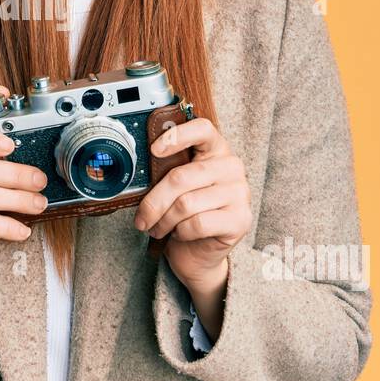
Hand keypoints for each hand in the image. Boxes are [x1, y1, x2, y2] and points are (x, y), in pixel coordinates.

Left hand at [133, 117, 251, 287]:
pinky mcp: (240, 220)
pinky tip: (179, 233)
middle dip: (154, 202)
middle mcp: (232, 167)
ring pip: (186, 203)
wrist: (201, 251)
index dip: (177, 136)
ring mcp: (240, 193)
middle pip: (181, 177)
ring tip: (156, 228)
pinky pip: (197, 223)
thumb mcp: (176, 187)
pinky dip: (181, 232)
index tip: (154, 150)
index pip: (202, 129)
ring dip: (164, 221)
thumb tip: (139, 171)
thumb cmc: (185, 213)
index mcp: (216, 150)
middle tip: (141, 218)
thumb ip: (167, 172)